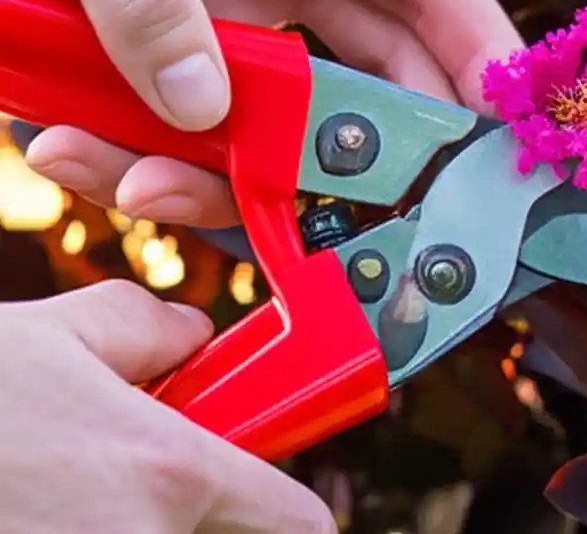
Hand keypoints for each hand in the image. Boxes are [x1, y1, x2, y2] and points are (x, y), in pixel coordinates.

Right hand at [0, 281, 336, 532]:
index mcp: (167, 473)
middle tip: (129, 482)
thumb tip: (191, 335)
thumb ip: (146, 328)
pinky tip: (31, 509)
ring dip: (126, 526)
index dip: (285, 506)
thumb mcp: (54, 334)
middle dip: (197, 516)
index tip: (267, 497)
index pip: (297, 522)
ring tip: (58, 492)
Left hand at [8, 0, 521, 227]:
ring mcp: (233, 29)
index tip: (508, 116)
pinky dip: (153, 170)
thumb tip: (209, 107)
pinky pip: (201, 146)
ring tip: (137, 184)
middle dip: (381, 142)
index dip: (476, 43)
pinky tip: (77, 154)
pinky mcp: (179, 76)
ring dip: (231, 176)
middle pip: (377, 68)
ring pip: (286, 130)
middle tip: (389, 210)